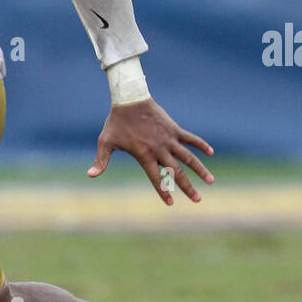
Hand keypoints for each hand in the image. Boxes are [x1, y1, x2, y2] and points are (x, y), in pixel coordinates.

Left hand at [88, 98, 213, 205]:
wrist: (130, 99)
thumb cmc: (116, 122)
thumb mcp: (106, 142)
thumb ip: (101, 160)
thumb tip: (90, 175)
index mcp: (144, 155)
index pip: (156, 177)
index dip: (163, 190)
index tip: (171, 203)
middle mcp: (159, 149)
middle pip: (176, 172)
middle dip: (187, 187)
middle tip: (197, 200)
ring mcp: (169, 138)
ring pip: (188, 157)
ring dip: (200, 169)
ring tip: (211, 181)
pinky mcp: (174, 128)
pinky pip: (190, 138)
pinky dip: (201, 144)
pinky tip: (210, 153)